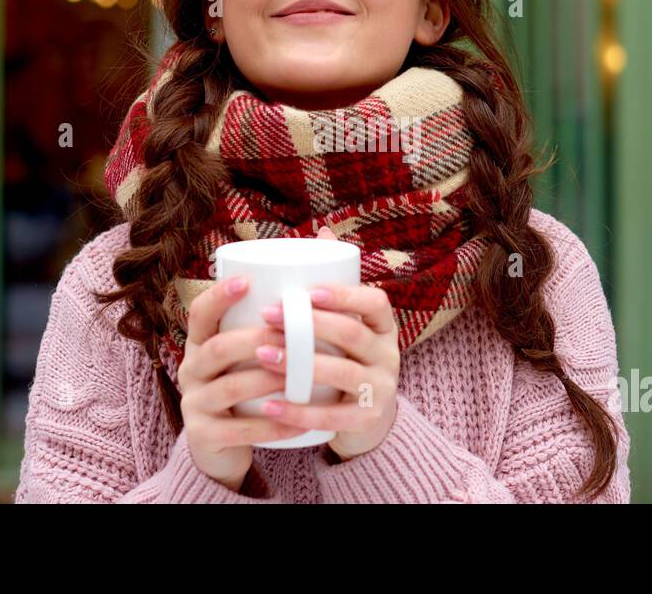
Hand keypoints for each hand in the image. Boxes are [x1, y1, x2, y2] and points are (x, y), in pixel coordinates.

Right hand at [177, 274, 312, 490]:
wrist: (223, 449)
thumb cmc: (247, 391)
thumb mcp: (246, 359)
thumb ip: (267, 328)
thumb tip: (312, 275)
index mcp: (200, 345)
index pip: (200, 313)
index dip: (219, 295)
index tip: (246, 281)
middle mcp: (190, 371)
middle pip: (217, 348)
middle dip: (255, 339)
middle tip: (291, 336)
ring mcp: (194, 405)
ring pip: (229, 388)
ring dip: (266, 379)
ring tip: (297, 376)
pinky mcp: (203, 437)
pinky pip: (238, 430)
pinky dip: (271, 427)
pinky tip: (297, 423)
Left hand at [252, 227, 400, 460]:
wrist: (366, 419)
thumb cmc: (345, 357)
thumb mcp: (349, 323)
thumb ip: (336, 282)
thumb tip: (321, 231)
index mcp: (384, 327)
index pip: (375, 302)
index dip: (343, 295)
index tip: (306, 291)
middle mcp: (389, 356)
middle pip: (353, 335)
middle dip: (309, 323)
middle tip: (267, 315)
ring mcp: (381, 390)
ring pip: (343, 374)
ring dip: (299, 364)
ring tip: (262, 355)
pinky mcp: (366, 421)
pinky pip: (333, 418)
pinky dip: (299, 413)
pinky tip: (268, 407)